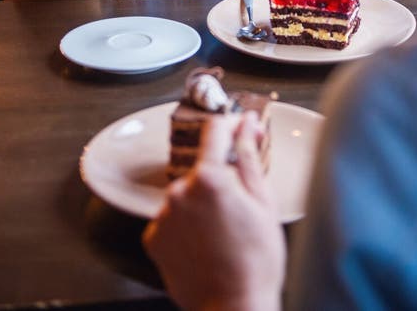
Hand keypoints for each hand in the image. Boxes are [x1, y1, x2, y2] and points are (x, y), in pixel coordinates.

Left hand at [142, 112, 284, 310]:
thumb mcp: (263, 200)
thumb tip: (248, 124)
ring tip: (225, 232)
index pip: (217, 131)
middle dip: (221, 177)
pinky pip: (172, 219)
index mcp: (209, 177)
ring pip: (187, 194)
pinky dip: (187, 225)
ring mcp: (163, 215)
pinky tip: (206, 243)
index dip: (232, 124)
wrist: (236, 307)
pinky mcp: (154, 238)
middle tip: (242, 204)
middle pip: (202, 168)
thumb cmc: (257, 260)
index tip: (241, 127)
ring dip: (203, 203)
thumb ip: (249, 155)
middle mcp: (180, 191)